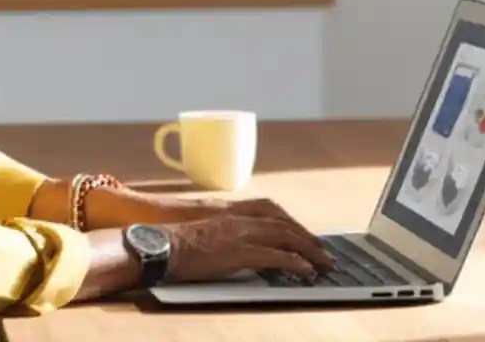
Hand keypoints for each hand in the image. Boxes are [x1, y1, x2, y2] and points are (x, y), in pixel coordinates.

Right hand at [161, 214, 334, 281]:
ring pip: (286, 237)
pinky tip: (306, 270)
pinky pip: (275, 256)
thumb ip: (225, 236)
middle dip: (307, 238)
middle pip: (284, 224)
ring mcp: (241, 234)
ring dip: (309, 250)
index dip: (293, 225)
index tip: (306, 236)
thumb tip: (237, 249)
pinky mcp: (239, 252)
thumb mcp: (206, 233)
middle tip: (324, 252)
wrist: (160, 244)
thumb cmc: (176, 242)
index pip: (273, 214)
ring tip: (324, 262)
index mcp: (232, 214)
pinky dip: (294, 262)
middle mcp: (240, 219)